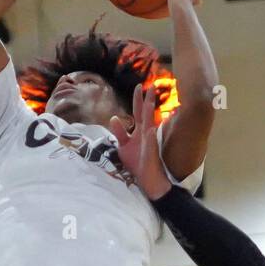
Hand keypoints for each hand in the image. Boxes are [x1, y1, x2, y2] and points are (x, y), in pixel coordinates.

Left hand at [112, 84, 171, 199]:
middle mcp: (146, 133)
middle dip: (146, 99)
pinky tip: (149, 130)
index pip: (138, 111)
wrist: (147, 180)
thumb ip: (119, 132)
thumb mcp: (123, 146)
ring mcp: (149, 141)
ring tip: (150, 98)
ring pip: (149, 123)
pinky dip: (149, 136)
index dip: (138, 100)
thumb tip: (114, 118)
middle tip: (149, 85)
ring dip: (149, 111)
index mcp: (139, 131)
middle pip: (145, 113)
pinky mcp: (151, 152)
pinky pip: (150, 142)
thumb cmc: (137, 163)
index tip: (138, 86)